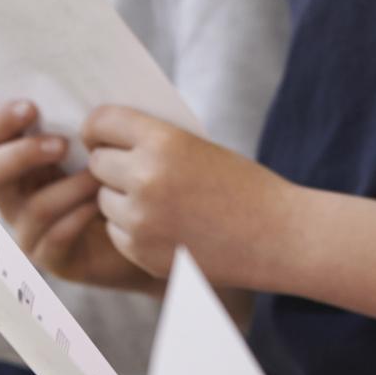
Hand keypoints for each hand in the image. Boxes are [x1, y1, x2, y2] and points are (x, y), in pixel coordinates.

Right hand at [0, 102, 158, 291]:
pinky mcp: (53, 258)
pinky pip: (54, 238)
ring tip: (100, 175)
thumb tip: (84, 78)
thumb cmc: (126, 171)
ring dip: (69, 187)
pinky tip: (101, 204)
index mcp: (22, 159)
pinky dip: (78, 217)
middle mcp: (16, 195)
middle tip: (62, 144)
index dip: (3, 120)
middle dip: (24, 153)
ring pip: (33, 206)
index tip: (32, 107)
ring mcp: (30, 229)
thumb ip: (86, 118)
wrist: (154, 223)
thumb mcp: (103, 140)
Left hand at [82, 105, 295, 284]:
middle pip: (97, 164)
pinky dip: (133, 230)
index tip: (102, 136)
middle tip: (133, 170)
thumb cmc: (243, 185)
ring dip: (121, 199)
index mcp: (163, 142)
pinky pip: (117, 233)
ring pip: (103, 201)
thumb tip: (104, 138)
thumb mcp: (198, 146)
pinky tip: (167, 227)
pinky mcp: (142, 252)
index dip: (98, 128)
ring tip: (161, 202)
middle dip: (111, 166)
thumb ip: (153, 141)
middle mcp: (146, 178)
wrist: (278, 235)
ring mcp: (142, 220)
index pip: (101, 122)